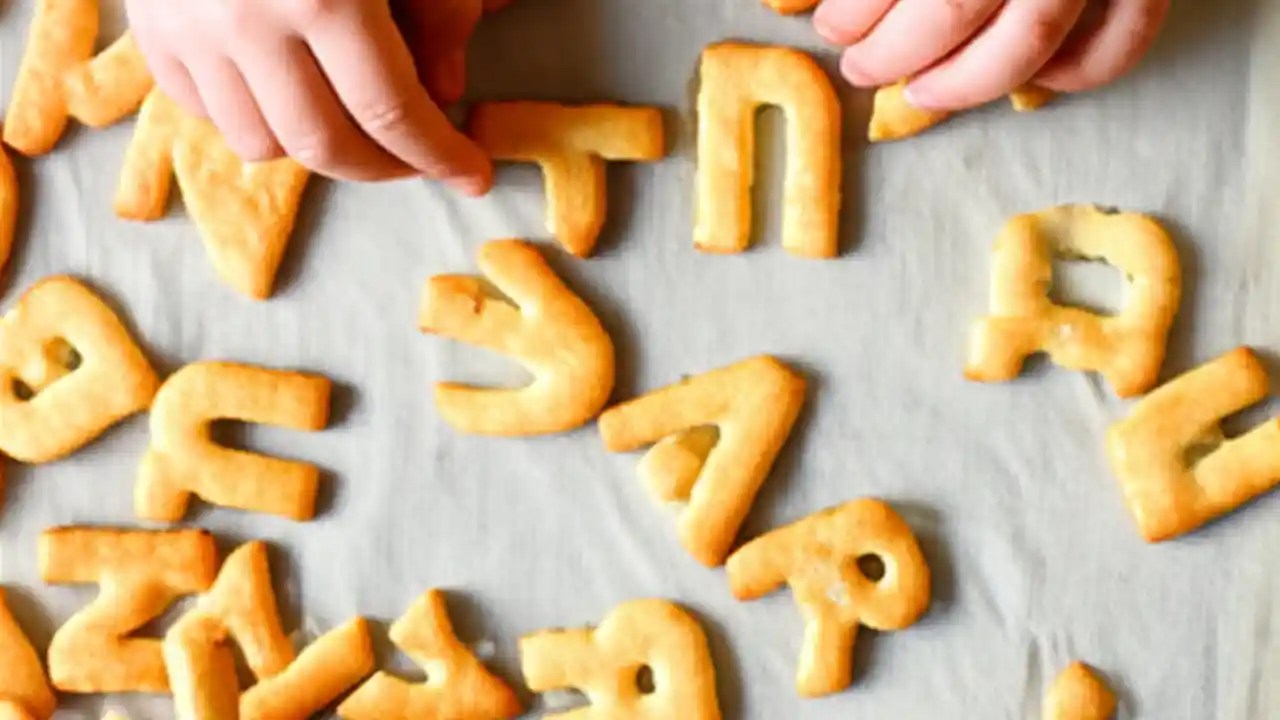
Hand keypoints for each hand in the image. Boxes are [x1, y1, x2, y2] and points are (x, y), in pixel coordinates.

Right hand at [126, 0, 501, 189]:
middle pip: (324, 146)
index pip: (392, 113)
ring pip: (260, 142)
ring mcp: (190, 26)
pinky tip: (288, 97)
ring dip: (317, 148)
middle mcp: (248, 20)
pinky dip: (252, 120)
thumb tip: (444, 92)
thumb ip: (436, 8)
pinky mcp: (152, 25)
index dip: (440, 155)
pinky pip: (203, 111)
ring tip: (353, 123)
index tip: (472, 175)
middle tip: (419, 158)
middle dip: (385, 167)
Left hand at [813, 0, 1169, 110]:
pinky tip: (1032, 78)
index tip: (827, 24)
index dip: (857, 10)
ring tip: (921, 91)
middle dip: (893, 52)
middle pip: (955, 8)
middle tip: (860, 65)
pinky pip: (1124, 36)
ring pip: (1029, 42)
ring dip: (964, 83)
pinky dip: (1078, 72)